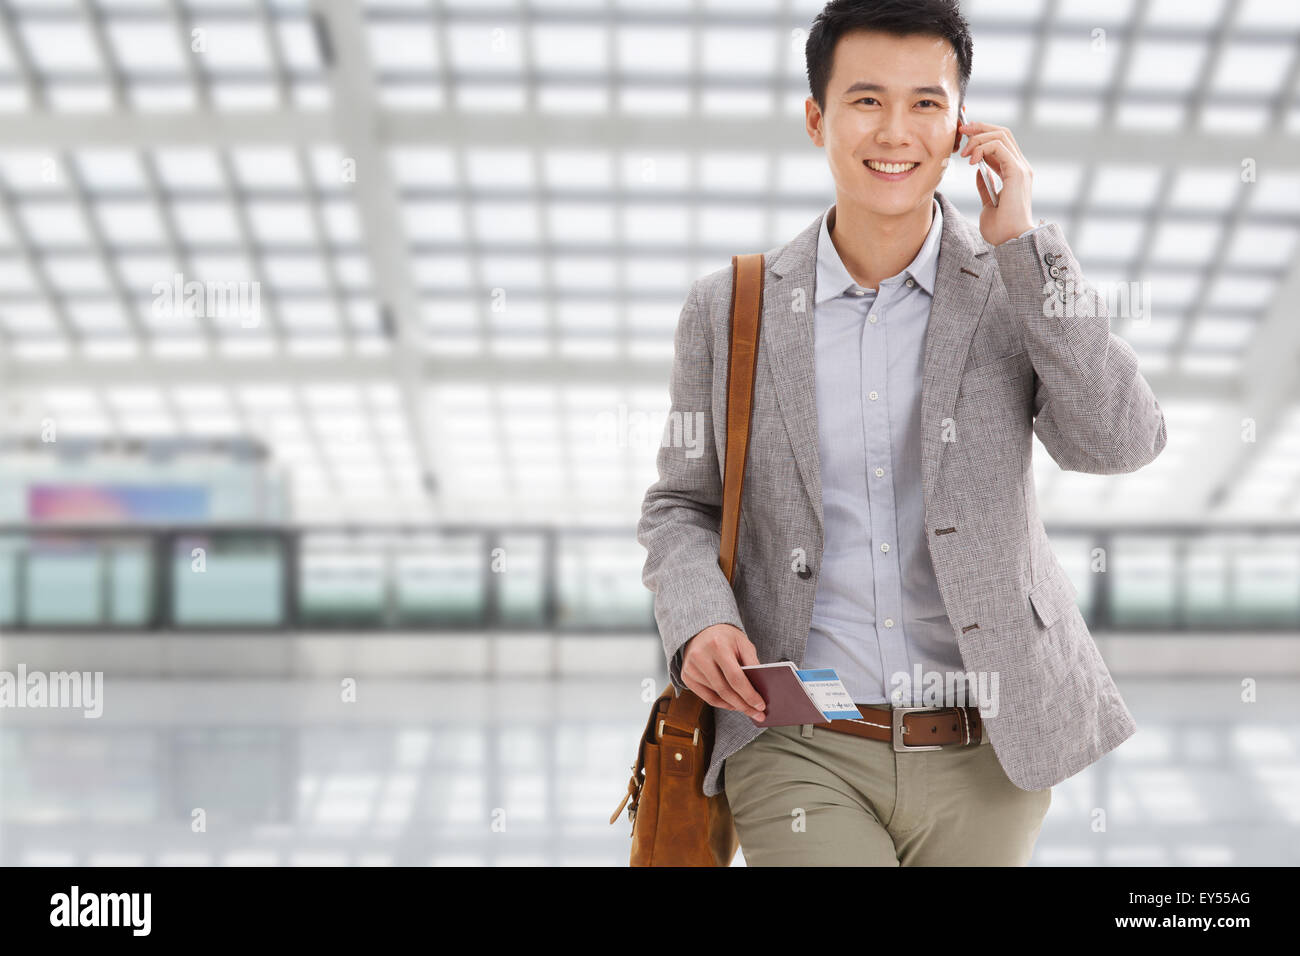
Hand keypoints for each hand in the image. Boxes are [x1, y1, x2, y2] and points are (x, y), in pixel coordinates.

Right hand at [680, 623, 765, 719]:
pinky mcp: (686, 676)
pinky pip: (707, 697)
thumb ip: (752, 663)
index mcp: (717, 645)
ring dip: (734, 706)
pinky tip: (733, 705)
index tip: (760, 706)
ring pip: (716, 696)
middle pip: (725, 690)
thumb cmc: (726, 637)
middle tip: (758, 714)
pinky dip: (722, 704)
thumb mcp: (743, 643)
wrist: (702, 630)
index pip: (735, 677)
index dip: (749, 694)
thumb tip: (761, 689)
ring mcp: (691, 668)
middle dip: (744, 705)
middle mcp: (700, 656)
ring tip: (748, 710)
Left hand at [958, 121, 1034, 245]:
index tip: (963, 136)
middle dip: (980, 127)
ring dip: (978, 138)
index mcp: (1014, 173)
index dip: (982, 134)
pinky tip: (971, 160)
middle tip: (961, 130)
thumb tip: (979, 173)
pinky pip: (999, 147)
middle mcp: (1020, 167)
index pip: (1001, 143)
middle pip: (1002, 133)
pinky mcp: (1017, 172)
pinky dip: (982, 148)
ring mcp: (1021, 168)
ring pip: (1001, 135)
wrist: (1011, 241)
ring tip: (964, 152)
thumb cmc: (1001, 230)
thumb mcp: (989, 204)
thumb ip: (986, 187)